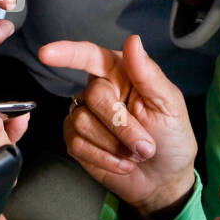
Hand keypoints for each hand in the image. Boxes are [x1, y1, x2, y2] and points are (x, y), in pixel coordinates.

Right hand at [38, 35, 196, 219]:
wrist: (163, 179)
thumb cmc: (171, 137)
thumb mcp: (170, 105)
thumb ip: (149, 74)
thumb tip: (133, 40)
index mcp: (121, 72)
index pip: (90, 55)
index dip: (67, 53)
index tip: (47, 53)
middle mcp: (99, 89)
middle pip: (94, 96)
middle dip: (122, 126)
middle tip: (145, 145)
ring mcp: (84, 114)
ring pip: (82, 122)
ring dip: (115, 145)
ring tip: (135, 154)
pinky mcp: (75, 139)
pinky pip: (76, 144)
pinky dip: (104, 158)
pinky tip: (122, 163)